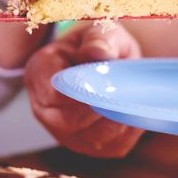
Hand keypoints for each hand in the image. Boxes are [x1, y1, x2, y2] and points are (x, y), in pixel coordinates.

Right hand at [24, 25, 145, 157]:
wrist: (105, 60)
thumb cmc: (98, 44)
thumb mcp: (99, 30)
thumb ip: (98, 39)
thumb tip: (99, 55)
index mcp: (39, 74)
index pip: (53, 93)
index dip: (81, 91)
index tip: (107, 81)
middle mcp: (45, 109)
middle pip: (69, 122)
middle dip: (100, 109)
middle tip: (126, 94)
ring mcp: (64, 132)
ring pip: (92, 139)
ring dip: (117, 121)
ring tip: (134, 101)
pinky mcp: (89, 145)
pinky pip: (111, 147)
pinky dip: (129, 133)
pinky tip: (137, 113)